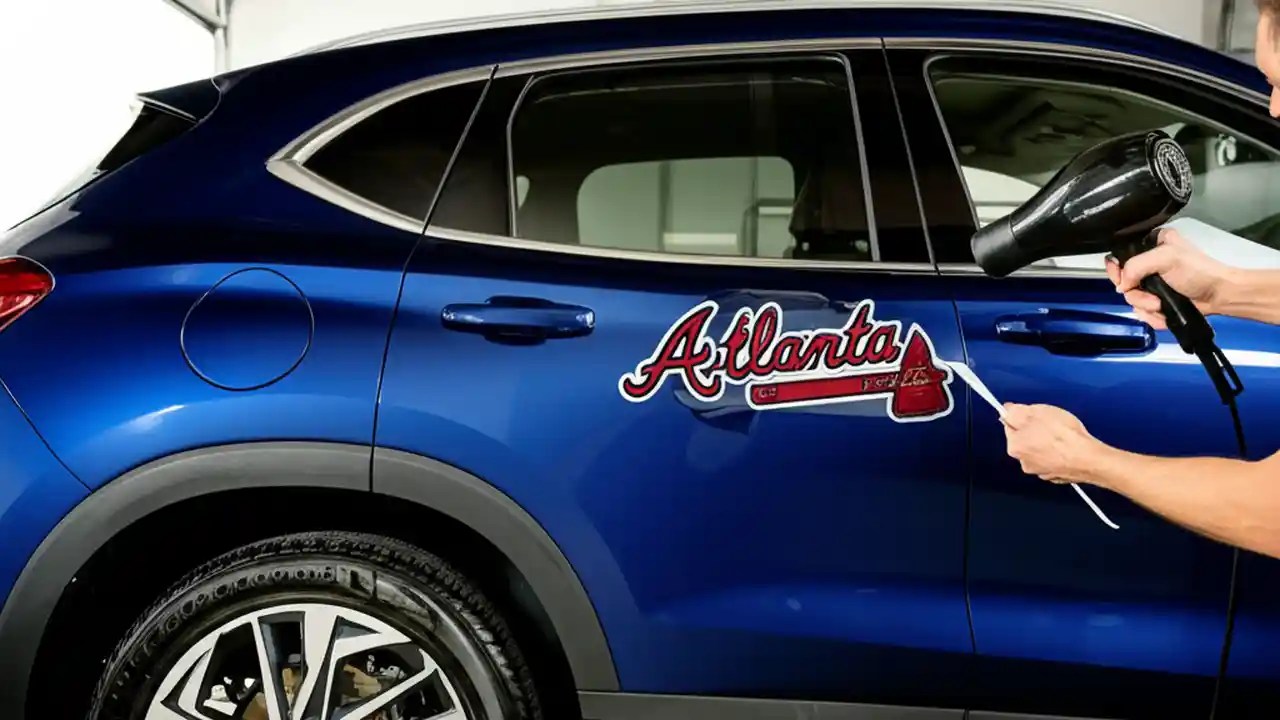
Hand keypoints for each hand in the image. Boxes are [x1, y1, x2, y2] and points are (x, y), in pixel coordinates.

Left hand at [1003, 403, 1104, 484]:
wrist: (1088, 459)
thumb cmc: (1064, 436)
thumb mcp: (1035, 412)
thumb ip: (1016, 411)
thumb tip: (1008, 409)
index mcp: (1015, 446)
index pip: (1010, 426)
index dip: (1022, 416)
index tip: (1032, 413)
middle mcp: (1024, 462)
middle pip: (1025, 439)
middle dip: (1036, 430)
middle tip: (1051, 423)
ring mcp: (1042, 472)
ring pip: (1041, 451)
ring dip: (1048, 443)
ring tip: (1064, 435)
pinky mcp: (1058, 476)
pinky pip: (1055, 460)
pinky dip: (1060, 454)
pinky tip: (1070, 447)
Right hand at [1104, 227, 1230, 328]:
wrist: (1219, 295)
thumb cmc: (1199, 272)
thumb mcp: (1166, 258)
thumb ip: (1137, 265)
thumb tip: (1122, 286)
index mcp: (1150, 245)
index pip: (1119, 255)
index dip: (1116, 270)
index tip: (1123, 281)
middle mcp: (1147, 263)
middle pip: (1122, 282)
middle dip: (1136, 294)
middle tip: (1151, 298)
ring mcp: (1151, 284)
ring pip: (1131, 299)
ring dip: (1145, 307)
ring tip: (1161, 306)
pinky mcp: (1156, 301)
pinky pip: (1142, 311)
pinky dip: (1152, 316)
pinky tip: (1164, 314)